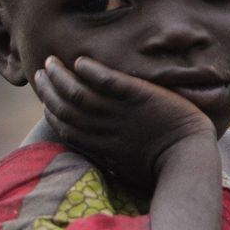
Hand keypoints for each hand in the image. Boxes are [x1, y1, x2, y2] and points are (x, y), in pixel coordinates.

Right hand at [31, 56, 215, 189]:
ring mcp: (121, 112)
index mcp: (100, 147)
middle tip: (40, 73)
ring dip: (61, 76)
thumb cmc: (163, 168)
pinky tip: (81, 61)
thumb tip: (99, 152)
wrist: (189, 158)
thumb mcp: (127, 167)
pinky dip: (92, 71)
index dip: (50, 110)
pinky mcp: (139, 96)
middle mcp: (104, 129)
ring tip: (52, 62)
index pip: (65, 127)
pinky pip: (109, 82)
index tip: (44, 98)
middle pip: (65, 107)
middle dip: (48, 89)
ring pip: (79, 93)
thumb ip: (109, 155)